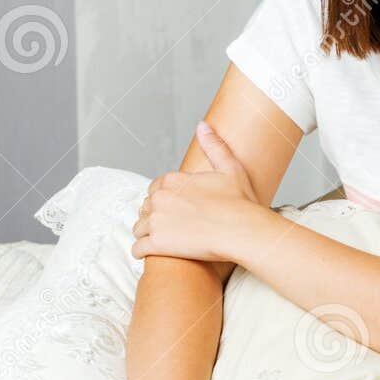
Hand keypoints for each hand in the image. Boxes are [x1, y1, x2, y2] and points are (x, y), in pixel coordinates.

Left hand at [132, 122, 260, 264]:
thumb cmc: (240, 202)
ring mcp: (156, 221)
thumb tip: (202, 125)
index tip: (174, 209)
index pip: (154, 189)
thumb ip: (214, 146)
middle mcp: (160, 198)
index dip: (163, 199)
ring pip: (138, 228)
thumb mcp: (230, 168)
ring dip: (146, 234)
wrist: (242, 231)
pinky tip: (150, 254)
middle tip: (169, 227)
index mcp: (173, 180)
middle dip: (153, 217)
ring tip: (160, 241)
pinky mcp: (157, 244)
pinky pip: (137, 248)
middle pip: (145, 208)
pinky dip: (142, 252)